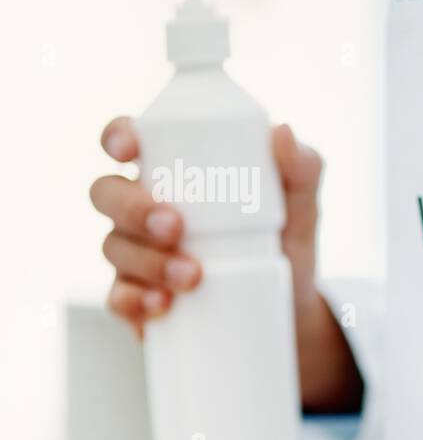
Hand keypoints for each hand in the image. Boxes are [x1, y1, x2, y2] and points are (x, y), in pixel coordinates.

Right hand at [90, 118, 363, 412]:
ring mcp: (135, 254)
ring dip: (149, 260)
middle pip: (106, 193)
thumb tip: (282, 132)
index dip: (118, 136)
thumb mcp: (299, 204)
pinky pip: (117, 298)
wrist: (291, 308)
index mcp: (174, 172)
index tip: (130, 150)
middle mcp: (143, 207)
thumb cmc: (284, 240)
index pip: (128, 140)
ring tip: (194, 275)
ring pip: (113, 247)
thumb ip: (299, 166)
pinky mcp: (137, 298)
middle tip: (175, 226)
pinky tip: (163, 304)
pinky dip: (136, 299)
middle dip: (133, 208)